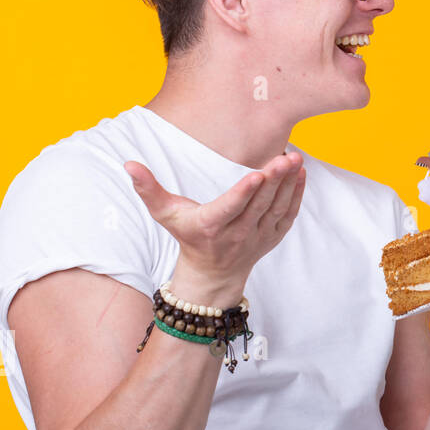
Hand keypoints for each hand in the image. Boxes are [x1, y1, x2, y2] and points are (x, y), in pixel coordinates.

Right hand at [123, 152, 306, 307]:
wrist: (213, 272)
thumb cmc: (187, 235)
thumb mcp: (165, 214)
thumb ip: (148, 188)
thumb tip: (128, 164)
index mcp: (211, 227)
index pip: (230, 209)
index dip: (244, 193)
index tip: (257, 174)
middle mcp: (237, 234)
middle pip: (258, 205)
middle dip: (273, 181)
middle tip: (285, 157)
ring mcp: (258, 237)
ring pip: (276, 208)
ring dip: (288, 184)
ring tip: (295, 158)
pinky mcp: (273, 236)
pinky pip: (287, 214)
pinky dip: (296, 195)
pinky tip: (301, 172)